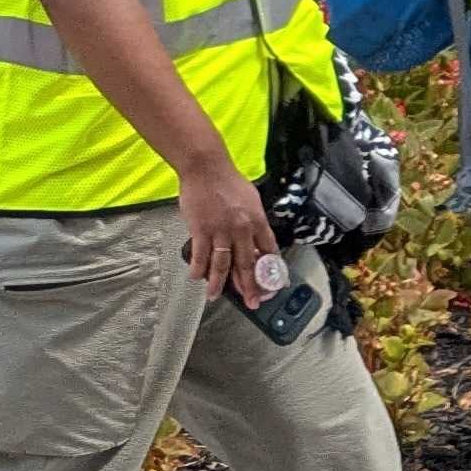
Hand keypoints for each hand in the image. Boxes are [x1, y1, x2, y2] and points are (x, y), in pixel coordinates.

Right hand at [176, 155, 281, 309]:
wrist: (206, 168)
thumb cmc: (228, 181)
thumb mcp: (252, 200)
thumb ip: (254, 221)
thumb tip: (256, 240)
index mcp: (257, 221)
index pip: (268, 252)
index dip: (271, 270)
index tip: (273, 284)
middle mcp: (242, 230)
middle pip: (247, 264)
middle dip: (250, 287)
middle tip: (253, 302)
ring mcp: (221, 231)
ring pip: (223, 265)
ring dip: (219, 284)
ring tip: (215, 297)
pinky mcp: (201, 230)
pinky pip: (201, 255)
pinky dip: (198, 269)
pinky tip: (197, 278)